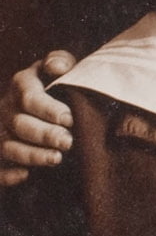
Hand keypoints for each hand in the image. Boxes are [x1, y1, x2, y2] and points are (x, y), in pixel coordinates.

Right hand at [1, 57, 75, 185]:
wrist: (43, 102)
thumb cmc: (56, 83)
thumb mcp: (60, 65)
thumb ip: (60, 60)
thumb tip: (57, 67)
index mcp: (21, 85)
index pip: (30, 98)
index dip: (49, 109)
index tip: (69, 119)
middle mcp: (7, 109)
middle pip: (20, 124)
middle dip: (44, 135)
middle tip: (68, 142)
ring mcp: (0, 132)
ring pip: (9, 147)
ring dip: (32, 155)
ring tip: (56, 159)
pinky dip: (6, 174)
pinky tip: (25, 175)